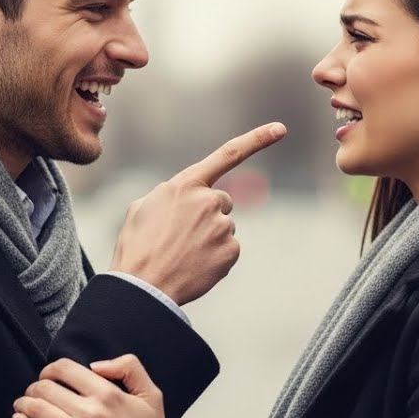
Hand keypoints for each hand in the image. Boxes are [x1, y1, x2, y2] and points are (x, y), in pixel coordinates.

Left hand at [12, 356, 167, 417]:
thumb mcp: (151, 394)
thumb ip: (130, 367)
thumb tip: (95, 365)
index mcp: (109, 394)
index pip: (65, 369)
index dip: (51, 368)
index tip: (50, 375)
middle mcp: (91, 412)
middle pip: (45, 388)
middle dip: (35, 386)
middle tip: (35, 391)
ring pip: (36, 409)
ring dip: (24, 403)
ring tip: (23, 405)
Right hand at [110, 122, 285, 303]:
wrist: (142, 287)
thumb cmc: (137, 247)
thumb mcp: (143, 207)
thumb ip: (172, 194)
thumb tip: (187, 197)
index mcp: (185, 185)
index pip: (228, 154)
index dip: (257, 139)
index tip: (281, 129)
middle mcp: (209, 201)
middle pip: (222, 201)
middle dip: (208, 214)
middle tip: (180, 235)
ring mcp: (222, 226)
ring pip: (224, 226)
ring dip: (209, 236)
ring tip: (182, 252)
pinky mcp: (231, 250)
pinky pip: (229, 248)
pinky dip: (215, 256)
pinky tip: (194, 264)